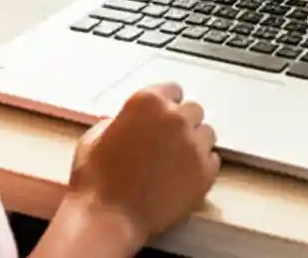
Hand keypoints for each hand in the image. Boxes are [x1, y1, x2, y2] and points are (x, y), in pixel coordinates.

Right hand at [64, 83, 219, 247]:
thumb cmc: (95, 181)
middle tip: (168, 142)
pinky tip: (183, 177)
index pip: (173, 90)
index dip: (167, 104)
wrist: (108, 218)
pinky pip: (212, 160)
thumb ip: (120, 121)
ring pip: (207, 133)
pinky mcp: (206, 172)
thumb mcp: (95, 136)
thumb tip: (128, 122)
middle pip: (193, 110)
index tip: (165, 115)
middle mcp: (175, 118)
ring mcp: (193, 145)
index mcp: (148, 102)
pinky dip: (201, 166)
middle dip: (182, 123)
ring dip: (194, 143)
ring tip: (175, 161)